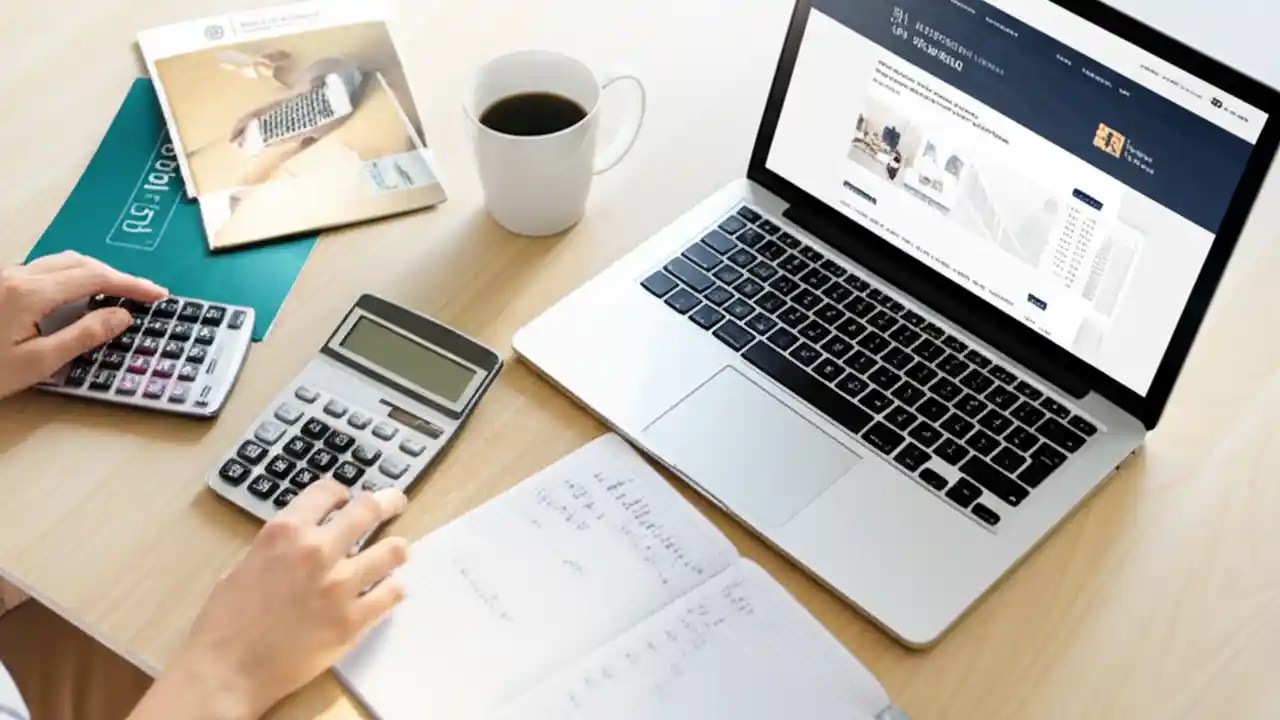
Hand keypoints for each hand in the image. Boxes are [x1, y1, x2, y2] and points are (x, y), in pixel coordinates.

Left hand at [0, 252, 166, 399]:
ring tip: (117, 292)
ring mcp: (4, 276)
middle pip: (79, 262)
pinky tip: (79, 294)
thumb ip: (83, 336)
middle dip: (116, 275)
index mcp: (28, 292)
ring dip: (94, 272)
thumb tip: (121, 316)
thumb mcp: (36, 363)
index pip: (94, 277)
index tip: (158, 294)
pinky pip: (44, 269)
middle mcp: (15, 275)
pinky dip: (72, 276)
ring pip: (60, 262)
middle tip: (143, 294)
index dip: (131, 284)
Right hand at [129, 481, 409, 719]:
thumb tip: (311, 538)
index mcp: (284, 532)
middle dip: (388, 502)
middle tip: (395, 503)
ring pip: (394, 550)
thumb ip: (284, 546)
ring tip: (393, 553)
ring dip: (394, 550)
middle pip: (370, 508)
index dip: (342, 492)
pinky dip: (391, 589)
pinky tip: (384, 590)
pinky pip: (393, 593)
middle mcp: (316, 550)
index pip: (328, 490)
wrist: (226, 671)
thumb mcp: (247, 563)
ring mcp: (339, 585)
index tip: (347, 498)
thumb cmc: (226, 621)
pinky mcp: (353, 620)